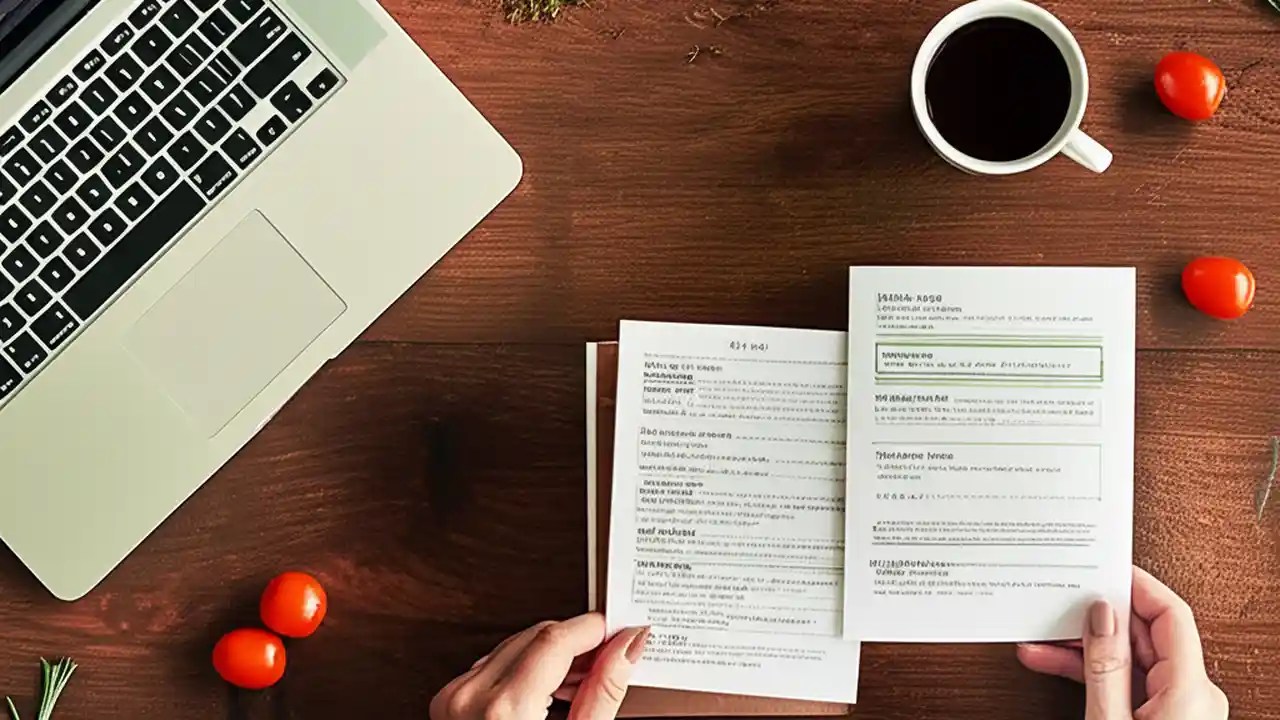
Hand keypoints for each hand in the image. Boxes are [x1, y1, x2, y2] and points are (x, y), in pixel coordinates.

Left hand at [431, 613, 649, 719]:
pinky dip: (525, 669)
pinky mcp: (448, 703)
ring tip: (582, 683)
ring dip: (552, 654)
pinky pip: (493, 664)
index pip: (557, 638)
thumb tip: (627, 648)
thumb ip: (603, 691)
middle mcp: (471, 697)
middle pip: (535, 636)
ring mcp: (454, 699)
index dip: (595, 628)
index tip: (621, 630)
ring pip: (514, 645)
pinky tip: (549, 692)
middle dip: (577, 642)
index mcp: (504, 709)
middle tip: (611, 657)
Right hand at [1016, 566, 1227, 718]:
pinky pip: (1128, 684)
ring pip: (1130, 660)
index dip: (1136, 584)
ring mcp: (1180, 711)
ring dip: (1084, 648)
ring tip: (1040, 641)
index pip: (1170, 614)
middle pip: (1145, 636)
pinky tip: (1055, 666)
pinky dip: (1092, 673)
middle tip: (1059, 601)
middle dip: (1095, 618)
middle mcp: (1195, 697)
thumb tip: (1102, 615)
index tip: (1102, 566)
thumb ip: (1105, 666)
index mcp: (1193, 691)